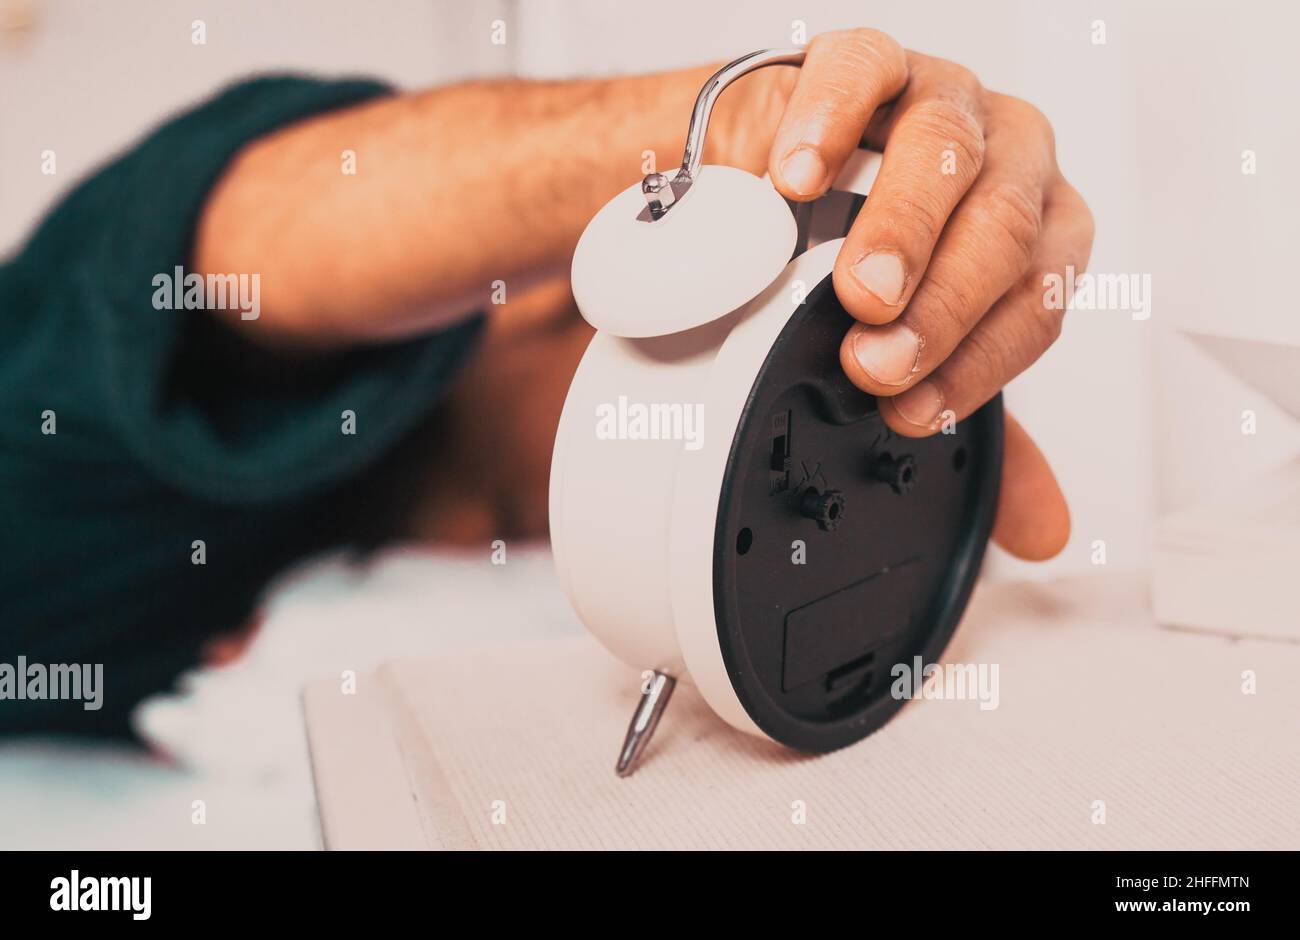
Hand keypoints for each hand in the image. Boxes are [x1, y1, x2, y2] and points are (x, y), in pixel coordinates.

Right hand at [716, 30, 1091, 559]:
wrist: (769, 177)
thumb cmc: (848, 255)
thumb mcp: (917, 339)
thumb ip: (973, 412)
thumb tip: (1040, 527)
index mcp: (1037, 226)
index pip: (1042, 297)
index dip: (984, 362)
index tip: (911, 411)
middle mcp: (1008, 156)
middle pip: (1007, 225)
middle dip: (946, 307)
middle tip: (879, 361)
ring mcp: (940, 97)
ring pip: (946, 150)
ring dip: (902, 230)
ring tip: (858, 290)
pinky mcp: (868, 58)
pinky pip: (861, 73)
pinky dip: (828, 126)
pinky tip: (796, 179)